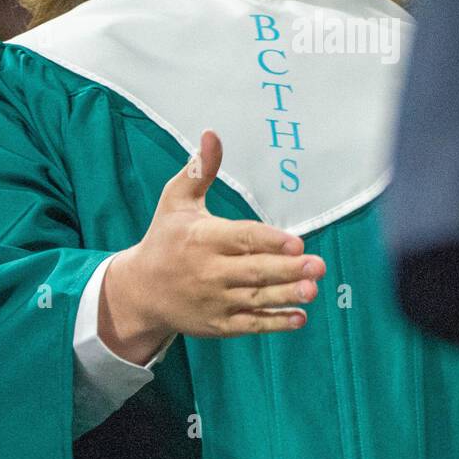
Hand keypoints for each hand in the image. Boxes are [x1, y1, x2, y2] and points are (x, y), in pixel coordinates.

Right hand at [99, 129, 323, 356]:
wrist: (140, 291)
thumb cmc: (165, 238)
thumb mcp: (176, 200)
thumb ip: (199, 170)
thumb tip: (212, 134)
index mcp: (202, 239)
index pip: (242, 239)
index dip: (270, 241)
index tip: (297, 243)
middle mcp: (209, 271)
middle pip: (254, 271)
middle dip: (288, 269)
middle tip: (319, 265)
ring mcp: (214, 301)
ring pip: (255, 298)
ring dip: (286, 295)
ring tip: (314, 289)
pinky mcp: (217, 324)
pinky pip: (250, 324)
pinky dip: (275, 322)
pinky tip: (299, 316)